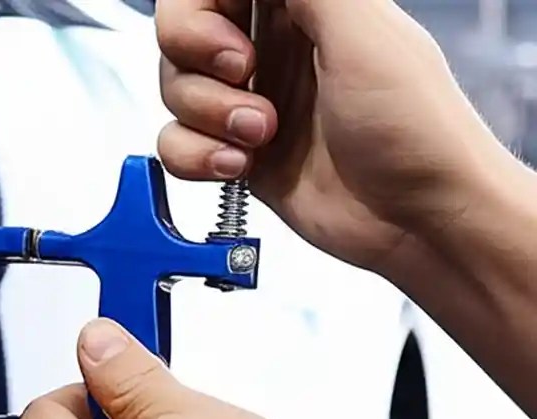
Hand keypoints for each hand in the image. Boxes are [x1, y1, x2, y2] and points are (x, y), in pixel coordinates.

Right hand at [155, 0, 518, 274]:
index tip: (227, 34)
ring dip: (206, 116)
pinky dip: (196, 157)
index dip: (200, 8)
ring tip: (261, 134)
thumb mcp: (364, 33)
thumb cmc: (417, 131)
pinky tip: (240, 164)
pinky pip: (177, 144)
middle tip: (243, 74)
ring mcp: (250, 102)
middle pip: (181, 34)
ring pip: (175, 90)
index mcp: (303, 7)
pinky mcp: (236, 153)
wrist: (420, 220)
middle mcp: (271, 49)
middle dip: (196, 60)